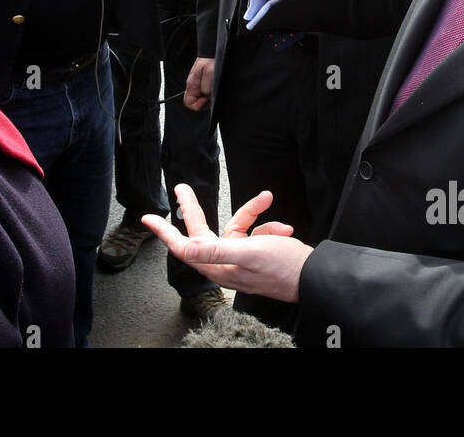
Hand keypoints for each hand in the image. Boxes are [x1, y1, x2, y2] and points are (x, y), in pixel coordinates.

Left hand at [142, 184, 312, 302]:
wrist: (314, 275)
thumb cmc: (283, 267)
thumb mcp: (249, 253)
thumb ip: (217, 250)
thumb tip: (186, 248)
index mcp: (219, 266)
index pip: (184, 248)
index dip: (165, 232)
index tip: (149, 218)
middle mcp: (226, 263)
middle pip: (202, 232)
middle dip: (194, 208)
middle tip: (181, 188)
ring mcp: (242, 257)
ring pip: (234, 226)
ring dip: (251, 212)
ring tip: (265, 200)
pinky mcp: (257, 252)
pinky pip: (255, 231)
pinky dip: (268, 224)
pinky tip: (283, 227)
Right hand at [184, 57, 214, 110]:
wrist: (212, 53)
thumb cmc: (210, 60)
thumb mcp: (209, 74)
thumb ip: (206, 88)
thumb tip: (206, 96)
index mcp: (191, 85)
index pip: (188, 103)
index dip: (197, 105)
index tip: (205, 100)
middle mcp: (195, 87)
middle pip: (196, 103)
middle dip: (205, 102)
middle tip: (211, 95)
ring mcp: (200, 86)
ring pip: (203, 99)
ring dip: (209, 97)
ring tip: (214, 89)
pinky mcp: (206, 84)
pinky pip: (207, 93)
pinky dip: (212, 93)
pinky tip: (215, 87)